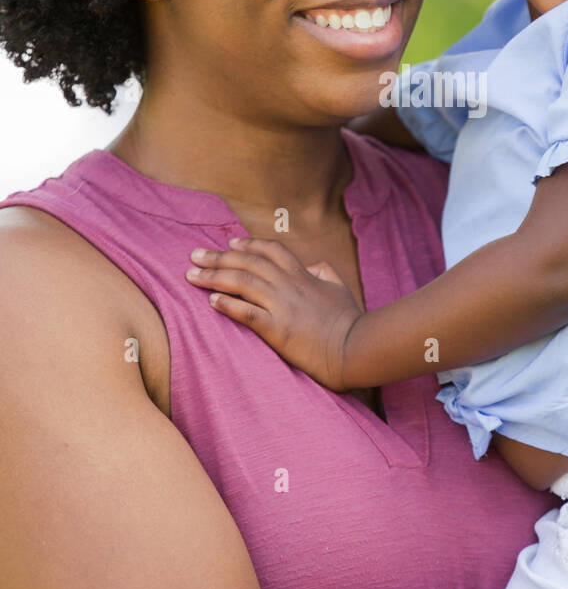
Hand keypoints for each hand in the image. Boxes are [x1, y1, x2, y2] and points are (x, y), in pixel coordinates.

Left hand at [187, 238, 361, 390]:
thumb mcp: (340, 287)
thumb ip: (325, 272)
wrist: (356, 346)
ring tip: (191, 275)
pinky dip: (227, 305)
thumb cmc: (350, 320)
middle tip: (194, 255)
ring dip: (213, 277)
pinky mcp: (278, 329)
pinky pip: (247, 313)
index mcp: (303, 274)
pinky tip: (210, 302)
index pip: (271, 250)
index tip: (229, 242)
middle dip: (218, 257)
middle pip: (248, 262)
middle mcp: (289, 284)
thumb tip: (314, 266)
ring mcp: (282, 305)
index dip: (248, 243)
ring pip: (242, 282)